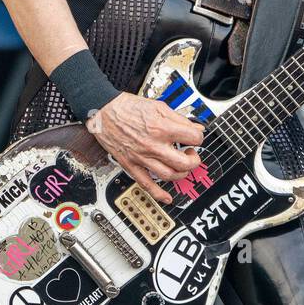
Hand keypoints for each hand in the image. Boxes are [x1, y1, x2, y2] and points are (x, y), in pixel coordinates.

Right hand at [86, 92, 204, 203]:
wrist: (104, 112)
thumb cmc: (128, 107)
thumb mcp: (159, 106)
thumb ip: (179, 118)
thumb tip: (196, 128)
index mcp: (162, 128)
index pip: (193, 138)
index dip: (199, 137)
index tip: (196, 137)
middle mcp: (153, 145)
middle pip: (184, 162)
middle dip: (194, 160)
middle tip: (192, 154)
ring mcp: (142, 157)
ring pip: (169, 175)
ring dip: (182, 174)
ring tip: (182, 166)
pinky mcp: (131, 165)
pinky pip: (146, 184)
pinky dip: (158, 194)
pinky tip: (167, 197)